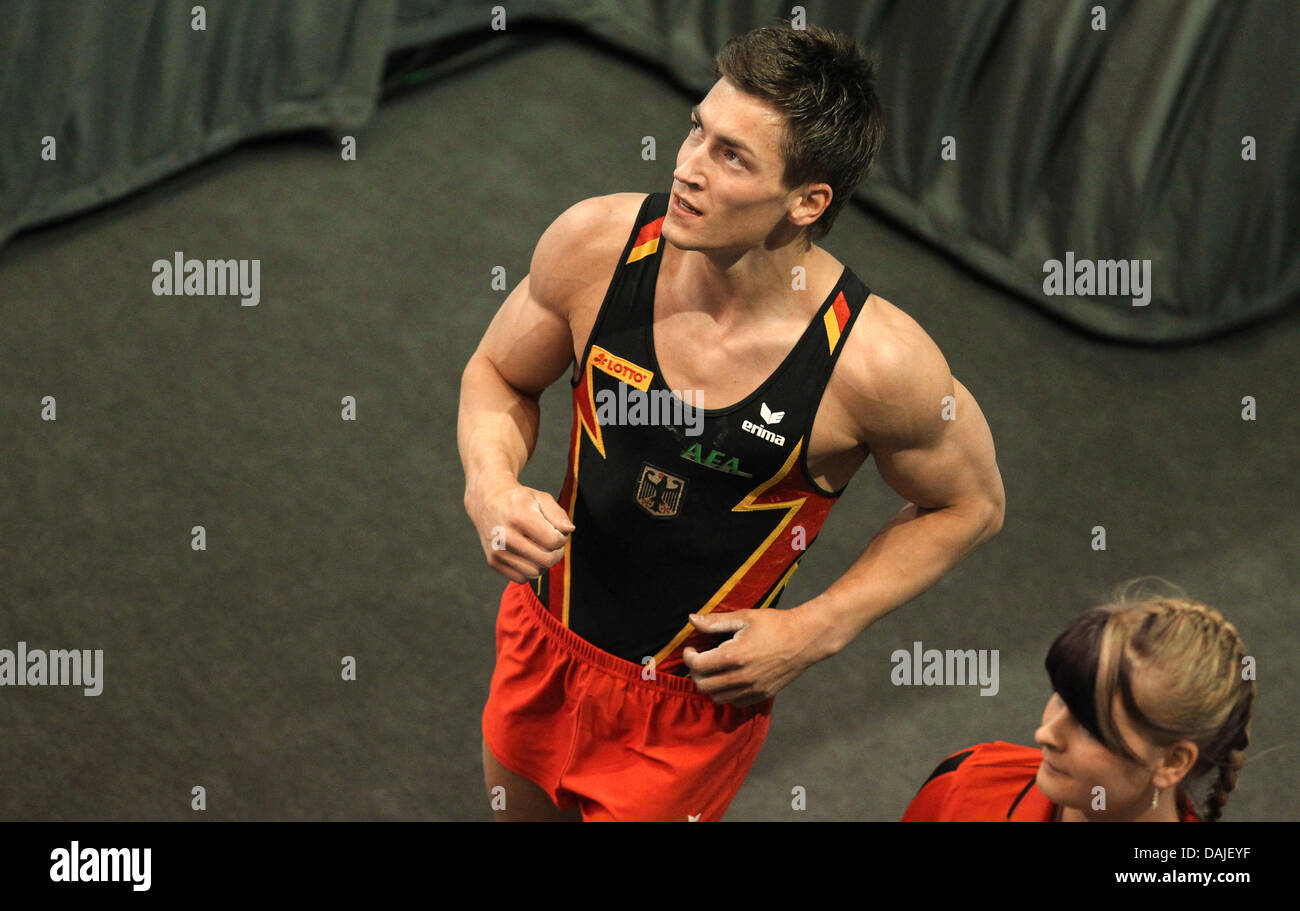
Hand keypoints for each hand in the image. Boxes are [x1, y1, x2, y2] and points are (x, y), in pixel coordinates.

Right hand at [465, 475, 573, 582]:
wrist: (487, 502)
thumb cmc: (519, 500)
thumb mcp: (541, 498)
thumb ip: (558, 514)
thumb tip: (569, 531)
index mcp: (519, 517)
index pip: (553, 541)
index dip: (562, 538)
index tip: (557, 531)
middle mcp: (505, 536)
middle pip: (546, 560)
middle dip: (556, 553)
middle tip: (552, 542)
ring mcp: (497, 551)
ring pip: (535, 573)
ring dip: (543, 563)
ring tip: (539, 547)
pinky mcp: (493, 562)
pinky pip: (522, 578)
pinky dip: (529, 570)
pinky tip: (527, 554)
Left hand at [681, 608, 826, 706]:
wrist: (806, 638)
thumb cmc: (775, 624)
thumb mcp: (744, 617)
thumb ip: (715, 621)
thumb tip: (691, 619)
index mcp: (734, 656)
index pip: (697, 666)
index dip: (688, 657)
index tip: (691, 649)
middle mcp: (742, 677)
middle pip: (703, 686)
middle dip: (695, 672)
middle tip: (699, 660)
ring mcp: (753, 689)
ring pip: (717, 698)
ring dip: (710, 684)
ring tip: (714, 669)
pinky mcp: (762, 694)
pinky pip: (735, 702)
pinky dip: (726, 693)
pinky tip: (730, 677)